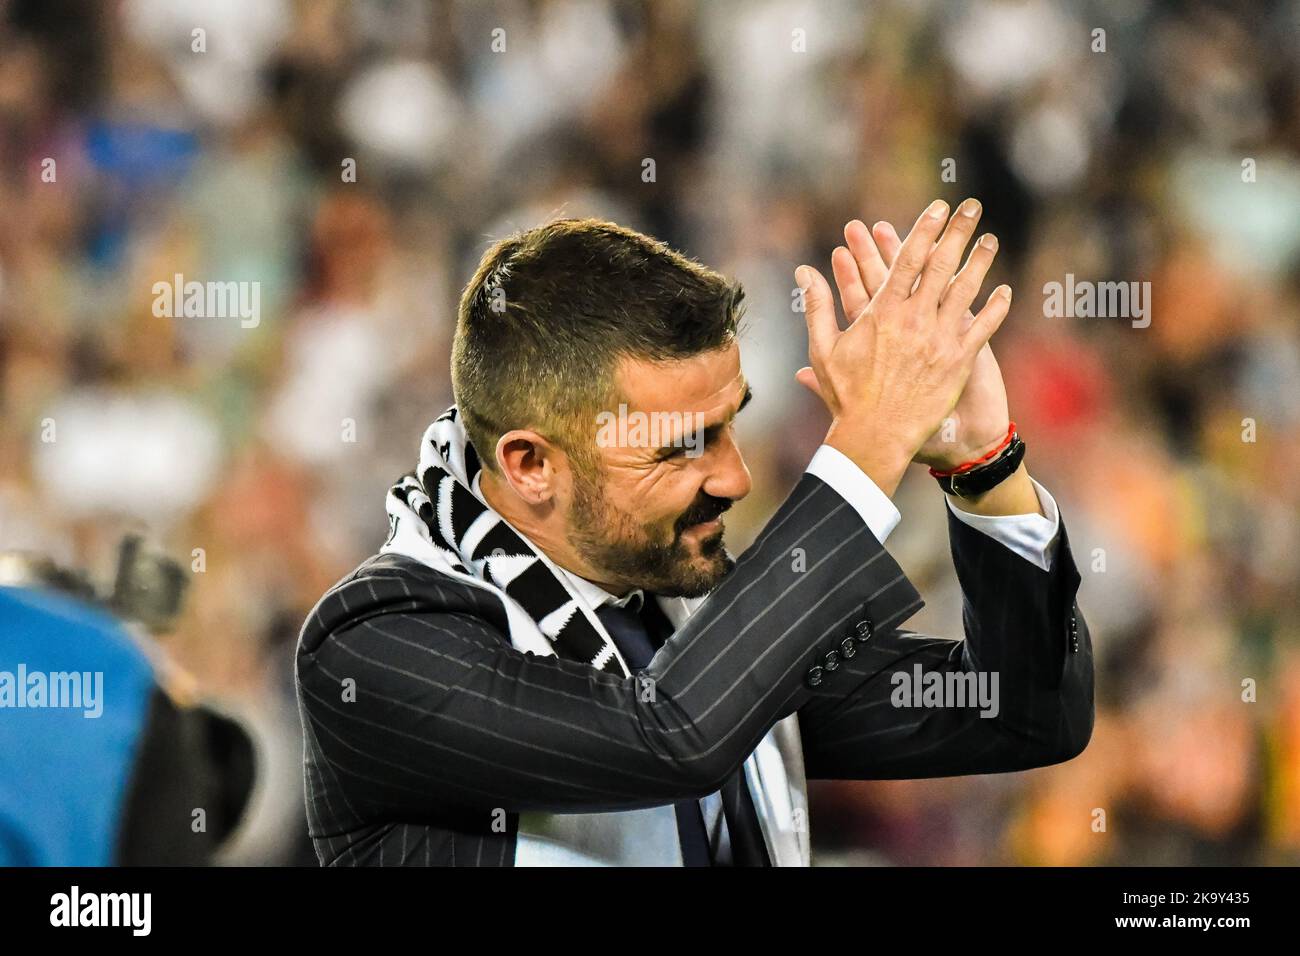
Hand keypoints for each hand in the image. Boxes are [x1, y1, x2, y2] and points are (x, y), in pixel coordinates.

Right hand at [795, 198, 1011, 495]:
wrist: (875, 436)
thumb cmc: (846, 396)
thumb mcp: (824, 349)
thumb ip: (817, 306)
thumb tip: (803, 272)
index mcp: (883, 313)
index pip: (908, 260)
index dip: (924, 230)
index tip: (937, 208)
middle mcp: (914, 320)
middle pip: (941, 265)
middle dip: (958, 232)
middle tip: (972, 207)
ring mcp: (939, 340)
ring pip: (965, 290)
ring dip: (979, 262)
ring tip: (991, 240)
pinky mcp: (958, 362)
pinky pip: (982, 328)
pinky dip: (995, 308)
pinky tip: (1005, 291)